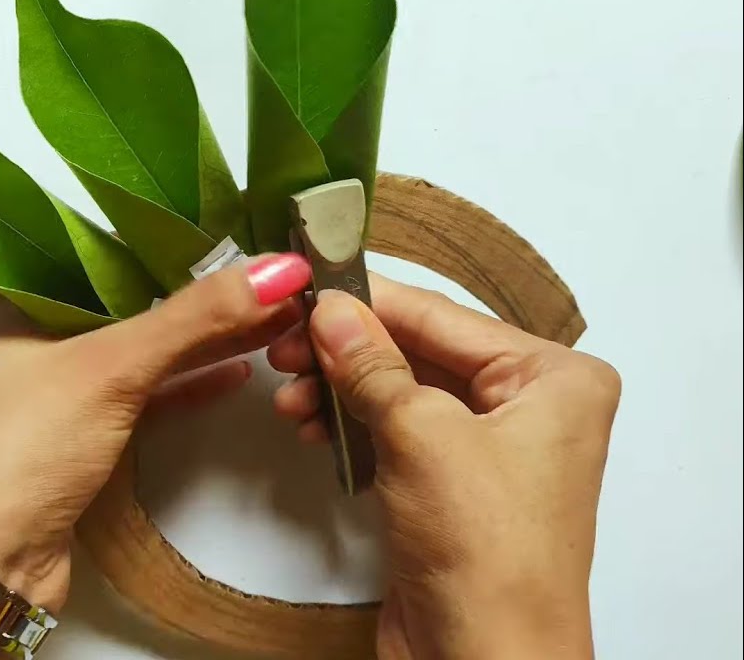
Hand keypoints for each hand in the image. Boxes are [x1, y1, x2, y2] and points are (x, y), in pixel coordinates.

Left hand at [0, 254, 311, 611]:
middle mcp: (27, 327)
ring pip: (138, 343)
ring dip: (200, 333)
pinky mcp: (77, 431)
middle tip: (267, 258)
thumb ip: (195, 317)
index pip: (93, 233)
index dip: (162, 220)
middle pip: (123, 289)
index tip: (231, 208)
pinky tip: (238, 368)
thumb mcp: (110, 368)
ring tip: (274, 309)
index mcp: (9, 288)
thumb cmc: (21, 448)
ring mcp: (53, 382)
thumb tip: (282, 267)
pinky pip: (141, 391)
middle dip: (193, 279)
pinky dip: (186, 381)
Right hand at [268, 276, 620, 659]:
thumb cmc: (484, 552)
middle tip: (285, 347)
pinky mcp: (453, 487)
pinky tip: (312, 426)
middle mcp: (532, 406)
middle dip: (348, 351)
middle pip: (421, 351)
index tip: (308, 287)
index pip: (444, 316)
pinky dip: (353, 426)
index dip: (368, 300)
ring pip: (402, 391)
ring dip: (341, 390)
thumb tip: (329, 308)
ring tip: (288, 397)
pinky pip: (397, 432)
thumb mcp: (421, 435)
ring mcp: (492, 449)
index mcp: (555, 377)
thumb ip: (370, 363)